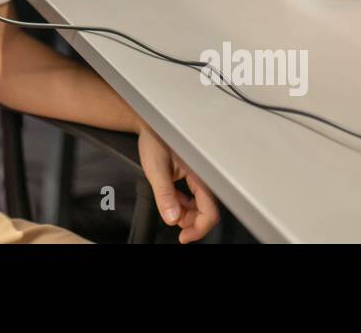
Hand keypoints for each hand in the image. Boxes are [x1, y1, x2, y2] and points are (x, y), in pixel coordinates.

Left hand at [135, 119, 219, 242]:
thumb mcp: (156, 168)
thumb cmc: (155, 138)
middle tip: (171, 217)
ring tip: (169, 203)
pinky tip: (172, 195)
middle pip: (206, 210)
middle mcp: (205, 175)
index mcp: (202, 174)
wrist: (150, 123)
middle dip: (189, 219)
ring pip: (200, 203)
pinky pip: (194, 195)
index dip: (198, 228)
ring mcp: (200, 174)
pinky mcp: (194, 173)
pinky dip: (183, 201)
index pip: (210, 211)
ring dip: (185, 210)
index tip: (183, 237)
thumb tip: (172, 218)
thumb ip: (165, 195)